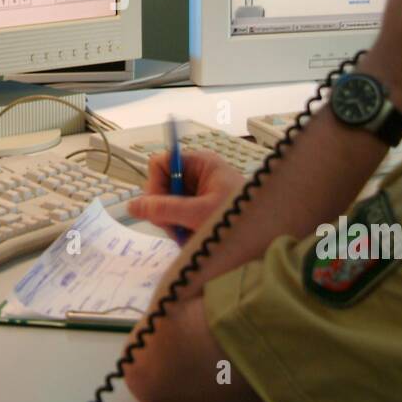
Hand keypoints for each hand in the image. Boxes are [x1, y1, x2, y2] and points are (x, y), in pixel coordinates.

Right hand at [127, 149, 245, 234]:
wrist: (269, 238)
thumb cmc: (239, 218)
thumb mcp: (198, 214)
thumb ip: (164, 209)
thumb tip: (132, 205)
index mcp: (200, 164)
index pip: (160, 163)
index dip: (154, 185)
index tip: (160, 208)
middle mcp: (198, 174)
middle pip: (162, 186)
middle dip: (164, 209)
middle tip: (176, 227)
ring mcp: (200, 192)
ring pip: (168, 204)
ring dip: (173, 223)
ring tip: (188, 235)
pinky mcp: (202, 209)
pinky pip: (179, 216)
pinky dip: (182, 228)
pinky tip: (192, 237)